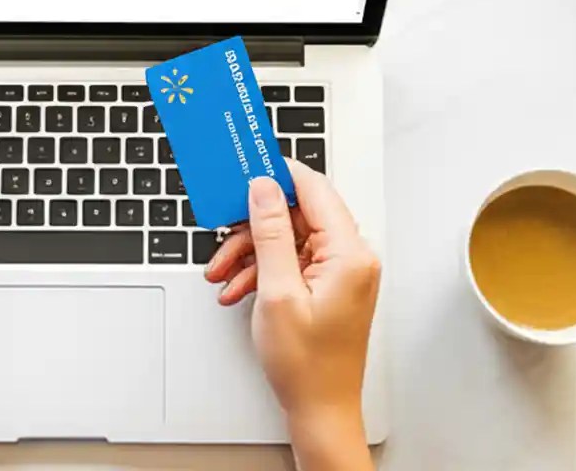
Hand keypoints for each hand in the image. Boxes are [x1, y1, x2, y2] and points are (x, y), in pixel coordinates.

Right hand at [205, 162, 380, 470]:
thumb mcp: (277, 292)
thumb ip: (272, 233)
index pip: (314, 189)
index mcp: (349, 254)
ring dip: (251, 252)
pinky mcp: (329, 285)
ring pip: (289, 238)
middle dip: (254, 226)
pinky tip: (239, 287)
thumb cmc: (308, 365)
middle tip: (223, 235)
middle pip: (297, 215)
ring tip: (223, 274)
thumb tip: (264, 190)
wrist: (320, 409)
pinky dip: (262, 270)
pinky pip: (292, 261)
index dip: (277, 174)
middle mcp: (352, 257)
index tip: (248, 166)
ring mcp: (341, 272)